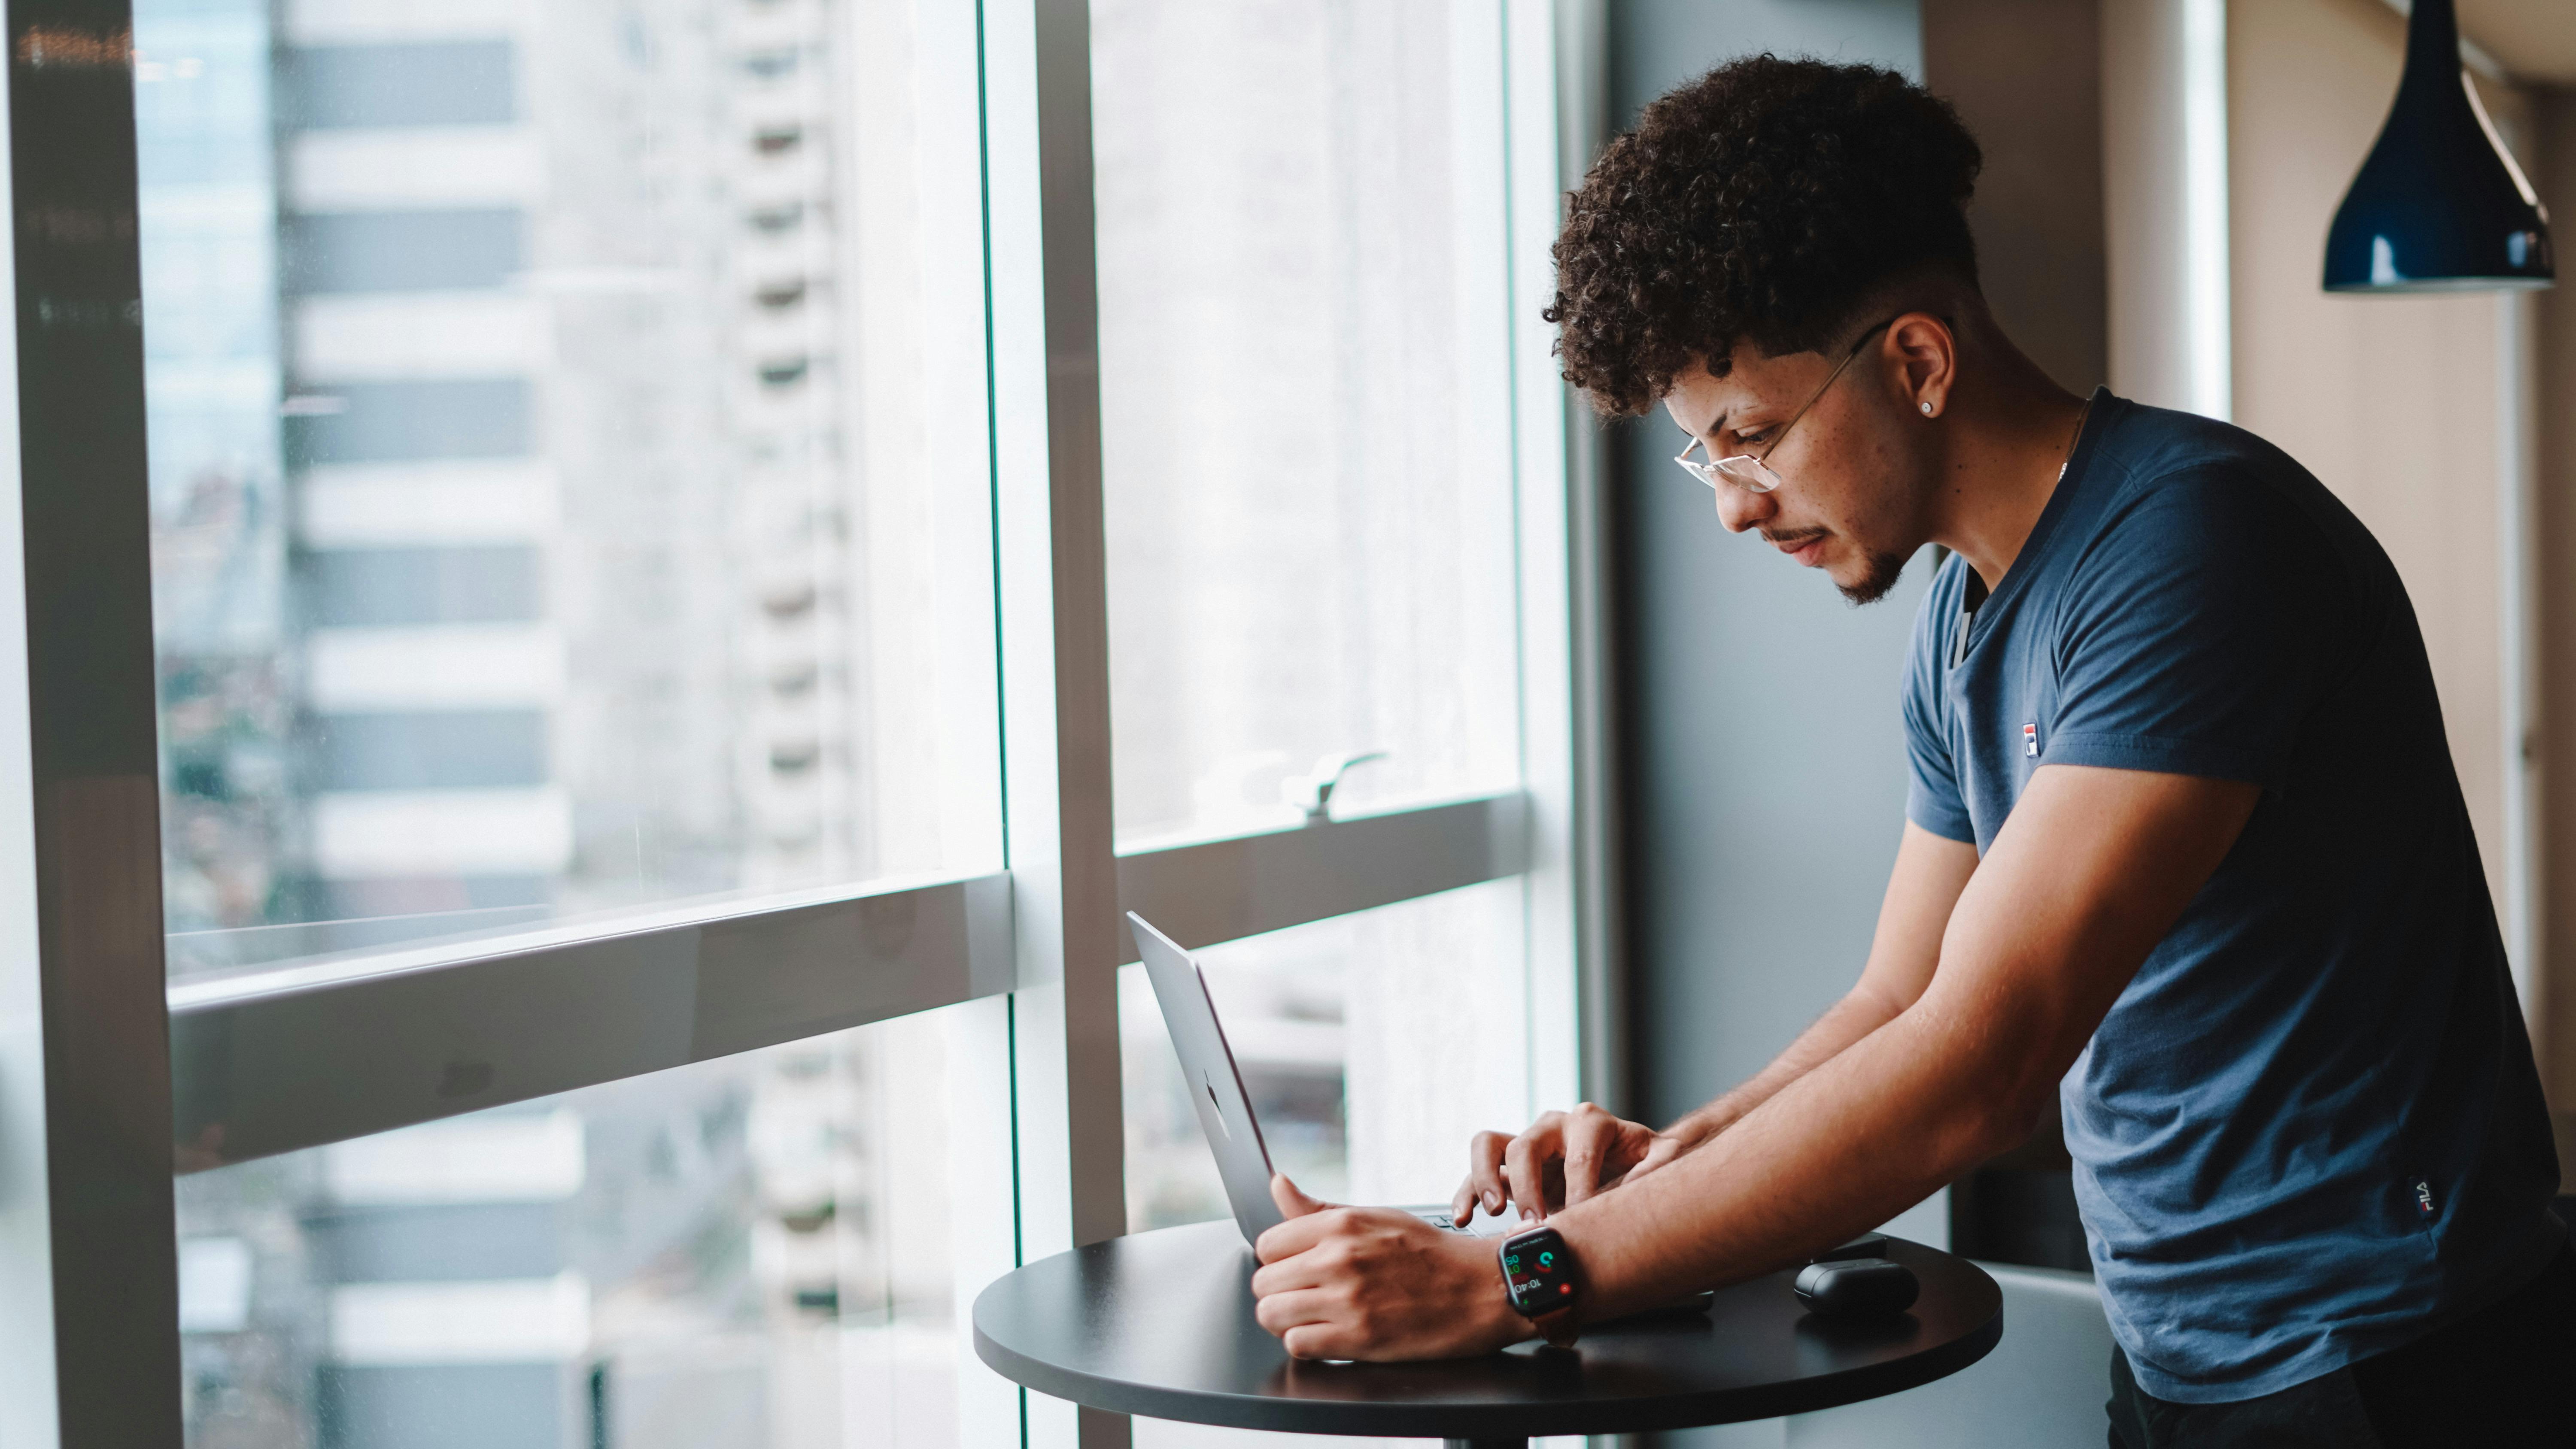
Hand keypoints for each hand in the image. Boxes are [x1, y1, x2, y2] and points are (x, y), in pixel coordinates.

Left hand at [1251, 1175, 1525, 1360]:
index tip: (1294, 1269)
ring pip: (1271, 1315)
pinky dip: (1305, 1344)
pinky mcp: (1359, 1339)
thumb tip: (1277, 1185)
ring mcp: (1348, 1300)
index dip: (1278, 1261)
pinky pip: (1296, 1345)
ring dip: (1286, 1321)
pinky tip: (1327, 1336)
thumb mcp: (1375, 1218)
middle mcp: (1339, 1259)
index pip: (1266, 1244)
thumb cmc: (1432, 1254)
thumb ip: (1318, 1210)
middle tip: (1304, 1296)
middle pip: (1263, 1282)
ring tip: (1311, 1318)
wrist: (1482, 1289)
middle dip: (1278, 1292)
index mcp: (1341, 1225)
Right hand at [1452, 1102, 1684, 1222]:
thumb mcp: (1657, 1157)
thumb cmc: (1637, 1160)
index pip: (1579, 1154)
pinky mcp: (1507, 1163)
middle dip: (1529, 1189)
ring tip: (1496, 1211)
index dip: (1579, 1190)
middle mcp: (1553, 1126)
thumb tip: (1645, 1181)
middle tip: (1536, 1224)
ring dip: (1486, 1178)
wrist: (1621, 1159)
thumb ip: (1660, 1163)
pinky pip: (1477, 1168)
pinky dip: (1467, 1191)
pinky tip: (1464, 1216)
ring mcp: (1527, 1141)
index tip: (1580, 1220)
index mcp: (1590, 1122)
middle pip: (1526, 1144)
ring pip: (1490, 1144)